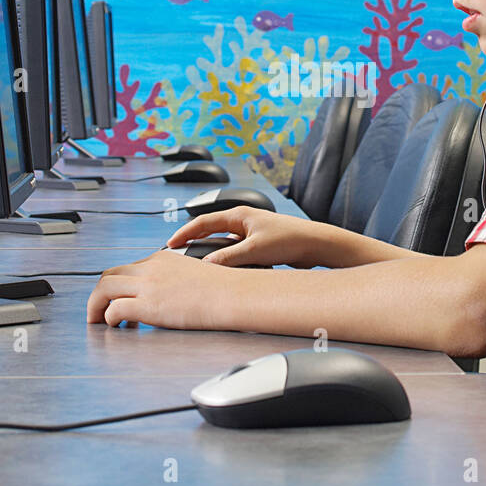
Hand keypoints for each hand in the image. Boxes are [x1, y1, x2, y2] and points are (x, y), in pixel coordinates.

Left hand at [87, 249, 239, 327]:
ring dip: (96, 306)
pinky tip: (119, 328)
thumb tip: (172, 297)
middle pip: (109, 275)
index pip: (128, 268)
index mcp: (163, 259)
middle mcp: (151, 268)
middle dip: (99, 294)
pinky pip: (114, 310)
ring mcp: (148, 285)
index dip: (120, 287)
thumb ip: (177, 280)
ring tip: (99, 322)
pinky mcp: (149, 305)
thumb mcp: (196, 274)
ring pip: (103, 289)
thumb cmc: (225, 289)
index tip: (122, 301)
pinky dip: (110, 320)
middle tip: (100, 311)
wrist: (236, 294)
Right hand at [165, 207, 326, 268]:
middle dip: (192, 241)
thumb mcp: (255, 250)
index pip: (203, 221)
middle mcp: (243, 221)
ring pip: (222, 242)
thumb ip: (228, 258)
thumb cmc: (289, 240)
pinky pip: (234, 251)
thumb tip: (207, 265)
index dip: (184, 233)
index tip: (170, 244)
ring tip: (194, 264)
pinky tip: (221, 271)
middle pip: (210, 230)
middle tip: (177, 254)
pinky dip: (224, 259)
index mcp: (240, 215)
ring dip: (209, 252)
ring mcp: (250, 232)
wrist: (315, 244)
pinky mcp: (258, 244)